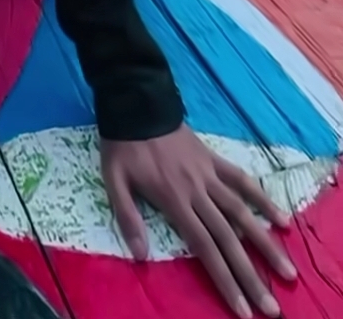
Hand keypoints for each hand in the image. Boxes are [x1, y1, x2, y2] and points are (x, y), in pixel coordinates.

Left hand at [101, 125, 295, 316]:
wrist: (136, 103)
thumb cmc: (123, 146)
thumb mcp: (114, 181)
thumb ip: (128, 218)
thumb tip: (140, 257)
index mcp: (174, 200)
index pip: (205, 248)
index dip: (225, 280)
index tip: (242, 308)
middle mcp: (197, 191)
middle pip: (230, 239)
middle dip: (251, 275)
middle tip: (272, 307)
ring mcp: (209, 175)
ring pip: (243, 213)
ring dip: (266, 243)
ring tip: (287, 270)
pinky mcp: (214, 160)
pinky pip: (242, 181)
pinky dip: (262, 199)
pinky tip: (281, 219)